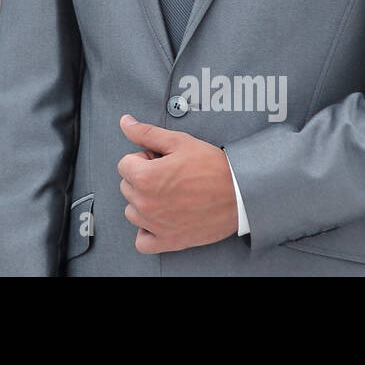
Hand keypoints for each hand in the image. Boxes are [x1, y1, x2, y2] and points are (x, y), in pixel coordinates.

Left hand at [116, 115, 237, 253]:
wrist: (240, 193)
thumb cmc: (212, 167)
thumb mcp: (178, 142)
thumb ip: (146, 133)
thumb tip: (125, 122)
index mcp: (145, 177)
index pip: (124, 164)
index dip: (143, 159)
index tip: (160, 161)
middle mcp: (146, 203)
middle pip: (127, 187)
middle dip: (142, 179)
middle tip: (168, 176)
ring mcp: (156, 224)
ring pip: (132, 212)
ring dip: (143, 203)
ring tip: (167, 195)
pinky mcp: (168, 241)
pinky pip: (141, 242)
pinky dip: (146, 232)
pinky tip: (159, 219)